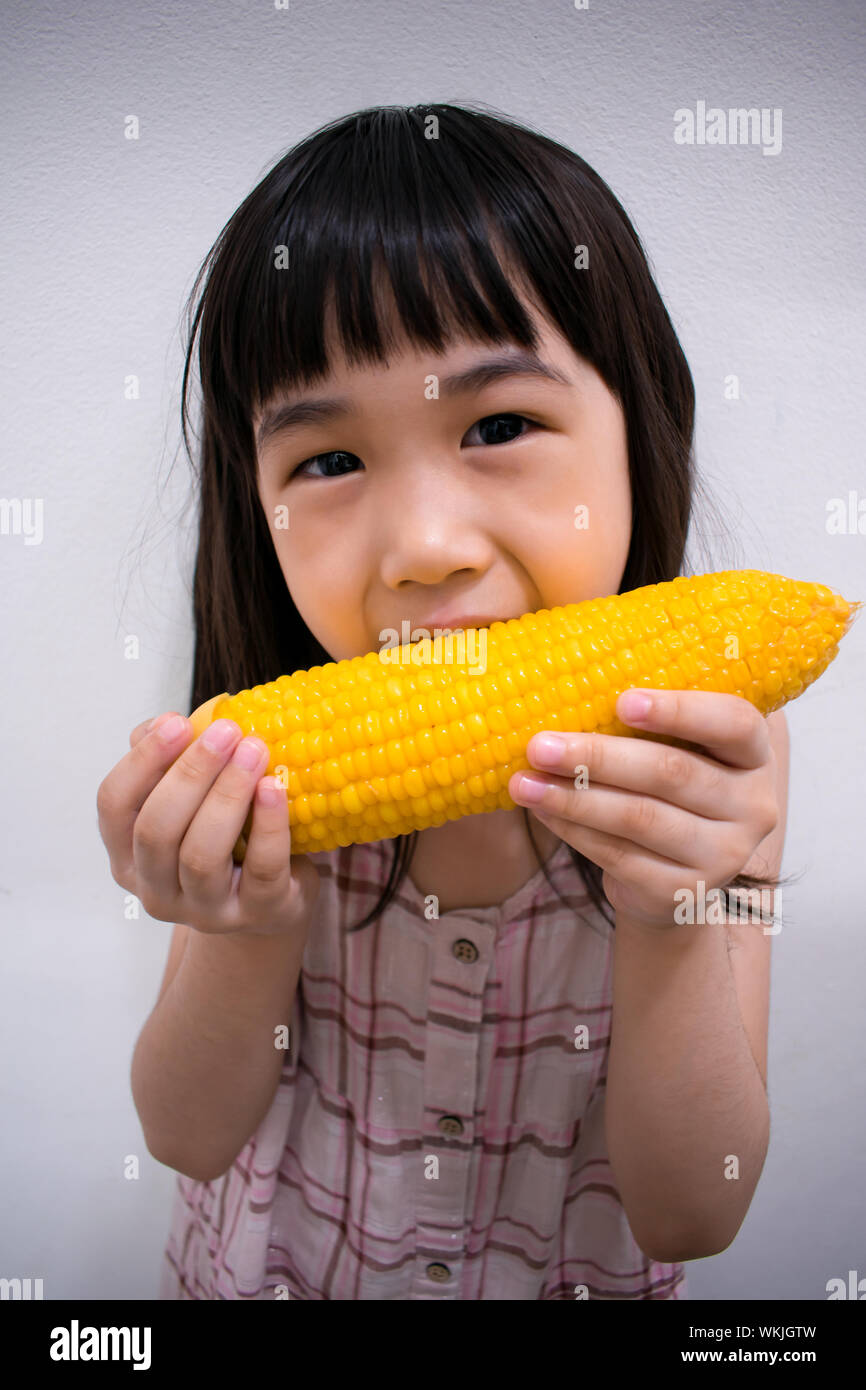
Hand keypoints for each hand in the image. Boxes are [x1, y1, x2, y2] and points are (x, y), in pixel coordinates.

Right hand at [96, 711, 319, 936]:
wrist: (275, 896)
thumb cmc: (225, 836)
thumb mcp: (191, 800)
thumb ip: (169, 761)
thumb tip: (162, 723)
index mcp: (128, 854)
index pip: (113, 805)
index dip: (141, 761)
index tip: (176, 722)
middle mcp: (155, 889)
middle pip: (155, 830)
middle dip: (190, 773)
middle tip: (227, 731)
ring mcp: (204, 910)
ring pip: (201, 854)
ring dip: (228, 794)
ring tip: (254, 750)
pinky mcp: (256, 914)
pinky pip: (260, 869)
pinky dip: (269, 824)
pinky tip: (275, 787)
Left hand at [508, 689, 779, 929]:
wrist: (671, 873)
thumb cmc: (664, 786)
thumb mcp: (673, 745)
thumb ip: (644, 715)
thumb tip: (569, 672)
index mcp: (755, 754)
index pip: (734, 723)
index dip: (680, 710)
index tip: (622, 701)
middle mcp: (753, 805)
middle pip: (671, 772)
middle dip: (598, 756)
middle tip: (540, 745)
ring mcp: (725, 854)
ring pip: (640, 818)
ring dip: (574, 798)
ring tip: (525, 782)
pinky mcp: (685, 891)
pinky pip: (620, 856)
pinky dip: (574, 831)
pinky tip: (541, 811)